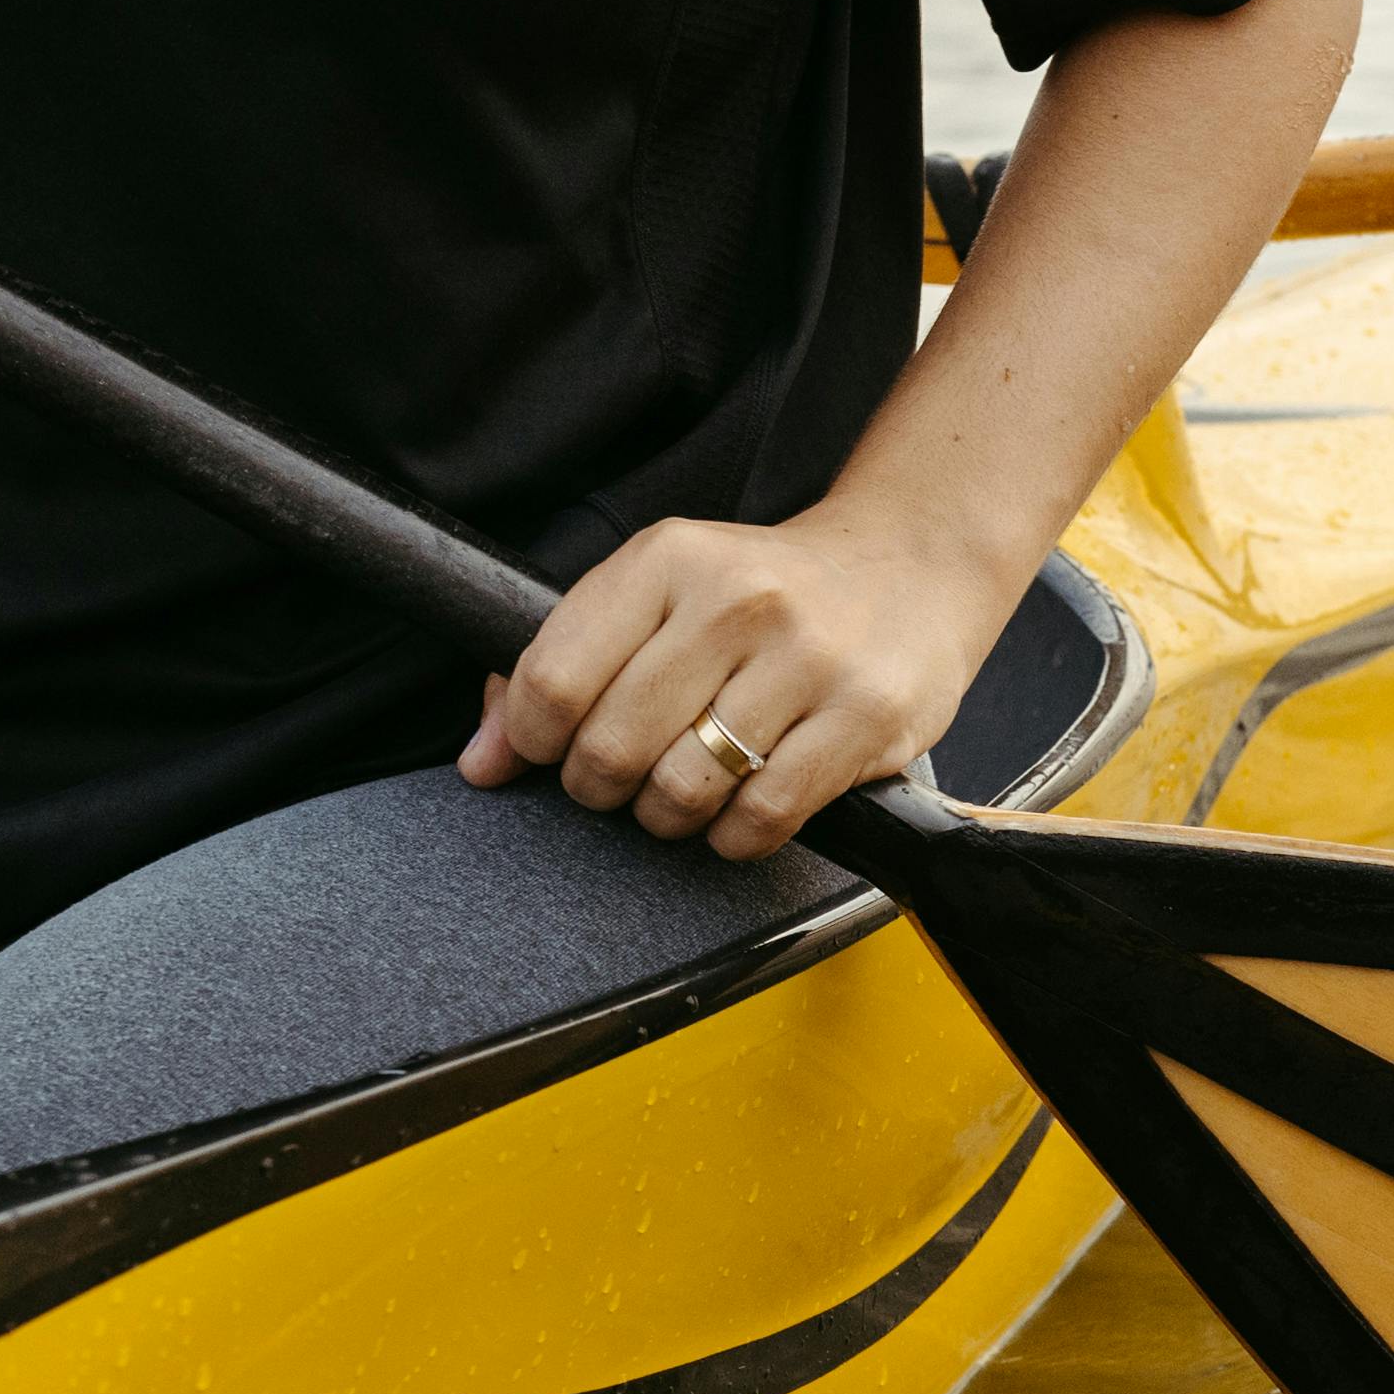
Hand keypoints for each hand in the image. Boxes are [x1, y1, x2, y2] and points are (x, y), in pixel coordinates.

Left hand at [456, 498, 1031, 859]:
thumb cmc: (766, 593)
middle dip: (601, 786)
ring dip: (666, 817)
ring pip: (682, 791)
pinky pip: (761, 819)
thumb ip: (566, 663)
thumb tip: (482, 762)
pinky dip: (732, 836)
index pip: (554, 678)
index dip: (534, 740)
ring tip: (682, 793)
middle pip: (612, 746)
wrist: (912, 568)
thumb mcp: (662, 591)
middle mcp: (739, 600)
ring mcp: (809, 660)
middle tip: (622, 778)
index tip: (552, 749)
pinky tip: (737, 810)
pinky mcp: (865, 718)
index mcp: (671, 558)